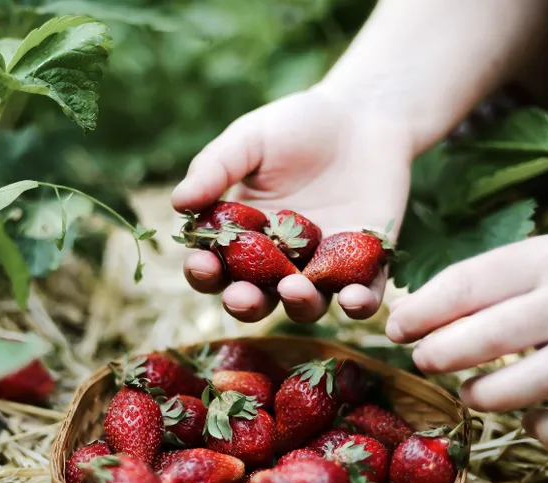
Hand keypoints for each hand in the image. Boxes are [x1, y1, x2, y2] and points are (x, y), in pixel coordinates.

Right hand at [171, 86, 412, 322]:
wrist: (363, 113)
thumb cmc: (297, 125)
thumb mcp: (250, 140)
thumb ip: (215, 169)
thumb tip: (179, 203)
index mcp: (243, 237)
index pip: (216, 267)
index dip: (204, 272)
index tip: (202, 263)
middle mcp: (279, 262)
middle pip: (256, 298)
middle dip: (244, 303)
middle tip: (241, 297)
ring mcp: (324, 268)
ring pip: (306, 305)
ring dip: (298, 305)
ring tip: (294, 289)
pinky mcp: (369, 266)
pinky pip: (363, 296)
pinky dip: (359, 304)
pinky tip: (355, 299)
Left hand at [385, 234, 547, 446]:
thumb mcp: (535, 258)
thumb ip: (478, 284)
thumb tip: (408, 317)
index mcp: (547, 259)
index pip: (470, 284)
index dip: (423, 311)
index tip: (396, 328)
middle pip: (495, 334)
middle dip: (444, 352)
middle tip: (422, 360)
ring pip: (535, 383)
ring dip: (488, 395)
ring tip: (467, 393)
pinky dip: (547, 431)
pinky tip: (528, 423)